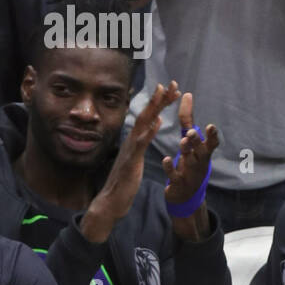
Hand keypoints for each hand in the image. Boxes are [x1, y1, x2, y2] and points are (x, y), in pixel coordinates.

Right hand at [82, 82, 179, 242]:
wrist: (111, 200)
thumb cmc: (123, 182)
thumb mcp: (135, 158)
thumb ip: (141, 142)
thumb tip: (150, 126)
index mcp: (135, 140)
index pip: (149, 116)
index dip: (160, 102)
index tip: (172, 90)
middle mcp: (132, 139)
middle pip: (147, 114)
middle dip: (160, 98)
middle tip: (173, 84)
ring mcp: (131, 149)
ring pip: (144, 123)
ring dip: (154, 107)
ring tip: (164, 93)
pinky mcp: (131, 160)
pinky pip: (141, 143)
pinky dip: (149, 131)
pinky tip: (157, 122)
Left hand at [162, 91, 219, 209]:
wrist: (186, 193)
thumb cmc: (190, 160)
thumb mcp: (191, 141)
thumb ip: (188, 118)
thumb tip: (186, 93)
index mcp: (204, 152)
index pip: (211, 143)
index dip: (212, 136)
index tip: (211, 126)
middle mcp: (199, 162)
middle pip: (200, 151)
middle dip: (196, 141)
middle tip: (191, 132)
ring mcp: (190, 173)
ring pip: (189, 161)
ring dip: (186, 151)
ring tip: (182, 141)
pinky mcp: (179, 182)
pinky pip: (175, 175)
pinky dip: (171, 168)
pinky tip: (166, 159)